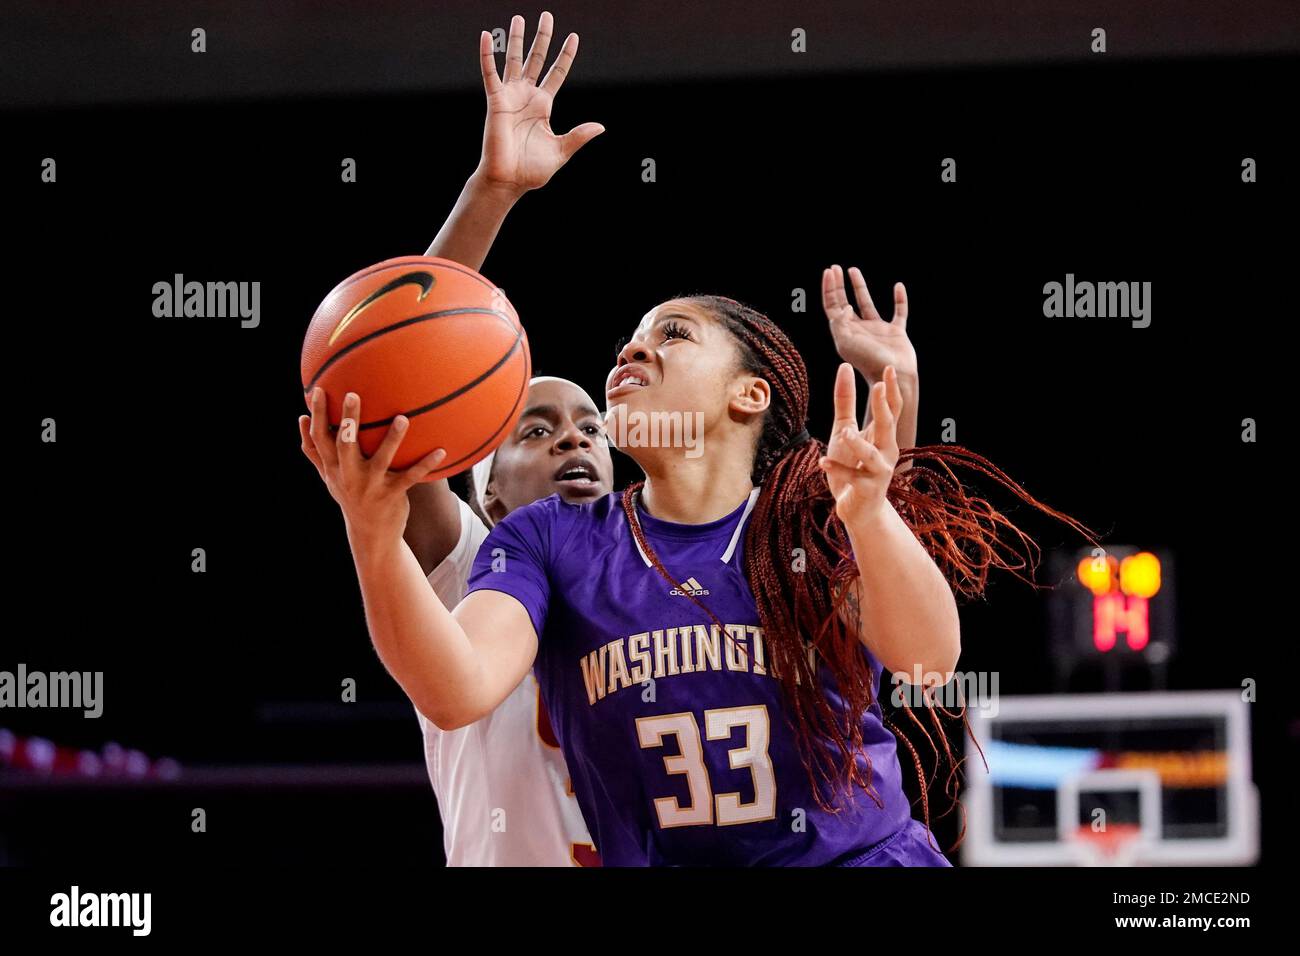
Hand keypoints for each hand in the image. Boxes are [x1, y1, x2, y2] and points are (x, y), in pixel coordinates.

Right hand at [299, 388, 447, 545]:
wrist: (370, 534)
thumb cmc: (350, 495)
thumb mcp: (329, 477)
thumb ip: (314, 451)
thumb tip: (301, 418)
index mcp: (332, 468)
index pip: (320, 439)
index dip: (319, 415)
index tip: (318, 390)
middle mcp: (349, 476)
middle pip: (344, 444)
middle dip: (348, 420)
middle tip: (353, 394)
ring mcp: (370, 486)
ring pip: (380, 459)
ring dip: (392, 439)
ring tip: (403, 418)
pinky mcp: (392, 495)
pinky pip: (410, 477)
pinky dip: (426, 464)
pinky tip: (441, 450)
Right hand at [475, 12, 603, 195]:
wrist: (508, 180)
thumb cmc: (531, 171)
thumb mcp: (561, 151)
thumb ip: (578, 136)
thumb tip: (601, 127)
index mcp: (544, 106)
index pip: (557, 73)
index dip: (565, 55)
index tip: (574, 37)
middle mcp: (527, 96)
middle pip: (537, 60)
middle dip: (543, 38)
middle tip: (547, 15)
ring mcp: (511, 96)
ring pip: (515, 60)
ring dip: (518, 39)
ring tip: (519, 17)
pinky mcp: (496, 101)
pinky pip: (490, 74)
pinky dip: (487, 55)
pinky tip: (487, 36)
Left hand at [819, 363, 902, 528]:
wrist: (858, 508)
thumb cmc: (853, 464)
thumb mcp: (844, 429)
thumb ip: (845, 401)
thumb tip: (845, 367)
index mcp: (883, 435)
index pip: (891, 408)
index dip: (891, 390)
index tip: (888, 368)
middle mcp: (886, 451)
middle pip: (887, 425)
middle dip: (882, 407)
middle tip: (878, 387)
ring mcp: (879, 471)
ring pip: (871, 455)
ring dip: (858, 443)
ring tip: (844, 432)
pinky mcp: (866, 489)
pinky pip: (851, 477)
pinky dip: (837, 469)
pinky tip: (822, 461)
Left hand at [822, 265, 916, 385]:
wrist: (893, 375)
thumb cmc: (869, 361)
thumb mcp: (847, 343)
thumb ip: (840, 323)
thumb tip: (844, 306)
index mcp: (845, 332)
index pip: (833, 306)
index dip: (829, 289)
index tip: (830, 271)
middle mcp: (859, 330)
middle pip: (845, 303)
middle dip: (838, 286)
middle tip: (835, 268)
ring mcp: (877, 331)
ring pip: (866, 304)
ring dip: (859, 287)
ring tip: (853, 270)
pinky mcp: (896, 333)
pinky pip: (898, 312)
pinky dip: (899, 300)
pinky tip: (898, 286)